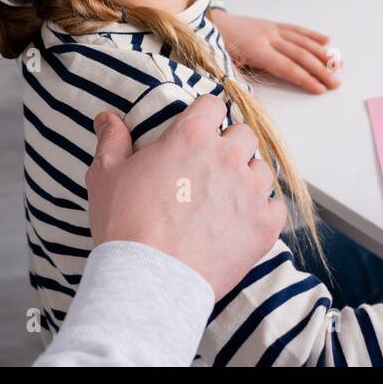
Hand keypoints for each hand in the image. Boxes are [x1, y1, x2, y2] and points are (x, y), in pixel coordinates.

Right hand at [86, 95, 286, 299]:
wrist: (150, 279)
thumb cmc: (126, 225)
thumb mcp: (106, 175)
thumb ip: (112, 141)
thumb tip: (107, 118)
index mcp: (191, 137)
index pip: (212, 105)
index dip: (205, 115)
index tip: (199, 128)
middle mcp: (227, 157)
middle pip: (244, 134)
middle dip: (230, 145)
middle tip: (210, 167)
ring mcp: (250, 191)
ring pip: (261, 170)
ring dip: (247, 178)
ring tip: (226, 197)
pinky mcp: (264, 225)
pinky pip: (276, 207)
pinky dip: (262, 212)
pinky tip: (242, 221)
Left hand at [209, 11, 339, 93]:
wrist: (206, 21)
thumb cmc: (213, 47)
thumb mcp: (222, 67)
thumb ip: (240, 82)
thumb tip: (254, 99)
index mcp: (257, 50)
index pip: (287, 67)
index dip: (305, 79)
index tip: (321, 90)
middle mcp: (269, 37)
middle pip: (300, 55)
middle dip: (320, 70)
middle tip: (336, 83)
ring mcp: (271, 29)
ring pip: (302, 41)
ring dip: (322, 53)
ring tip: (338, 64)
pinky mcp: (271, 24)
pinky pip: (296, 29)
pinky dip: (312, 35)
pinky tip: (327, 41)